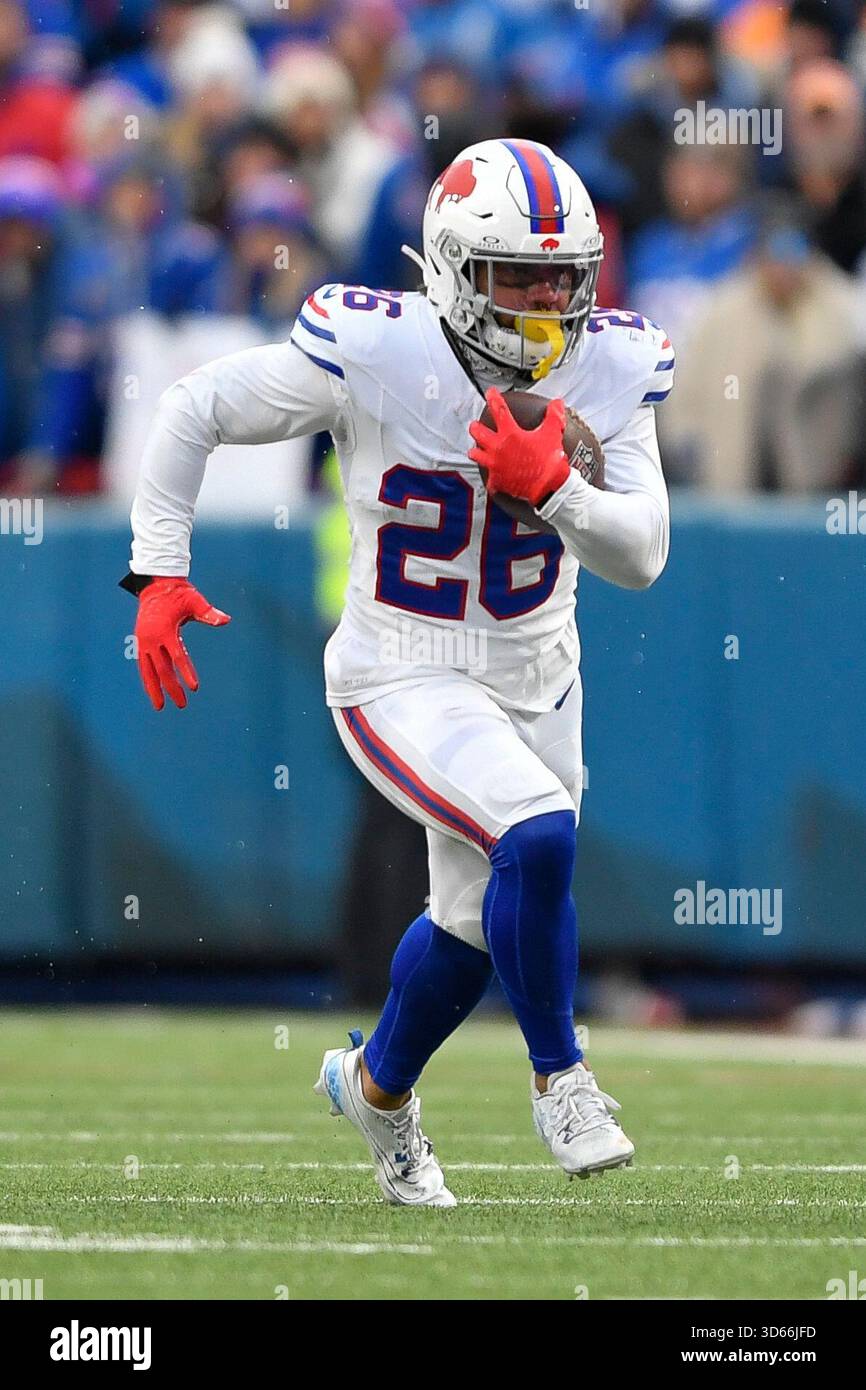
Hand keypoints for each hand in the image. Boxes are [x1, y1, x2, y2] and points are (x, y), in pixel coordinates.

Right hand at [135, 578, 229, 710]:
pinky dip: (148, 679)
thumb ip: (209, 612)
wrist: (155, 586)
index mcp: (165, 630)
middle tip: (183, 704)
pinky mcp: (140, 642)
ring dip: (153, 690)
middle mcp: (151, 639)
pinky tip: (154, 692)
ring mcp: (143, 642)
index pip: (178, 657)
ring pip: (147, 671)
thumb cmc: (178, 594)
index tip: (194, 688)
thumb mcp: (195, 600)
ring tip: (160, 707)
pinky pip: (143, 665)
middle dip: (172, 688)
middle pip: (162, 669)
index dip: (186, 673)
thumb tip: (226, 620)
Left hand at [468, 388, 569, 505]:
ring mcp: (495, 465)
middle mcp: (498, 448)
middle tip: (475, 425)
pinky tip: (492, 477)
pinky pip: (489, 479)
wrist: (548, 486)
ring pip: (476, 455)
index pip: (499, 410)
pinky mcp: (497, 480)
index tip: (490, 393)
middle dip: (476, 427)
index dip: (493, 399)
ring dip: (476, 451)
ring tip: (475, 449)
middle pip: (479, 433)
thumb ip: (554, 416)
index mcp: (510, 434)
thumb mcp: (553, 433)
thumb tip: (557, 403)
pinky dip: (491, 478)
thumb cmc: (549, 461)